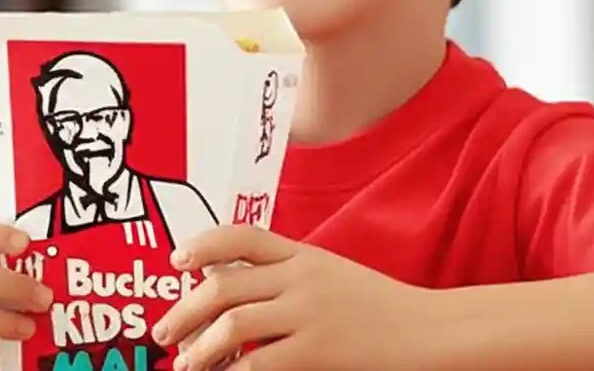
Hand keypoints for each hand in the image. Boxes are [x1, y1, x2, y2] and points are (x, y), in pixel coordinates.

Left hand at [152, 225, 427, 370]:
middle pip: (224, 285)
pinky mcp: (318, 350)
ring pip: (232, 325)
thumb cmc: (380, 310)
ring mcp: (309, 314)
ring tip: (186, 365)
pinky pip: (257, 363)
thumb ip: (290, 277)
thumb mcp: (334, 277)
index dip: (204, 244)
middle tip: (164, 335)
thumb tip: (231, 289)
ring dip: (199, 349)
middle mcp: (302, 278)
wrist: (430, 332)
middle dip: (184, 311)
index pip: (243, 236)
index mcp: (305, 255)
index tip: (177, 262)